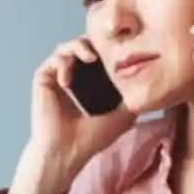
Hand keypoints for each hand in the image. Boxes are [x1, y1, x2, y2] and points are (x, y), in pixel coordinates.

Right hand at [11, 37, 136, 193]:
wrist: (68, 151)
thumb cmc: (92, 138)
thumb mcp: (124, 115)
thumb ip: (134, 97)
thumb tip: (151, 84)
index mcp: (89, 84)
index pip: (98, 56)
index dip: (107, 48)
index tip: (119, 51)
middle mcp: (72, 78)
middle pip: (82, 46)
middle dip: (93, 42)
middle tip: (104, 48)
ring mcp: (56, 79)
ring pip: (66, 48)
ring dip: (78, 47)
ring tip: (89, 58)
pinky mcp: (42, 81)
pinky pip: (53, 60)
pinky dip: (62, 63)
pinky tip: (69, 81)